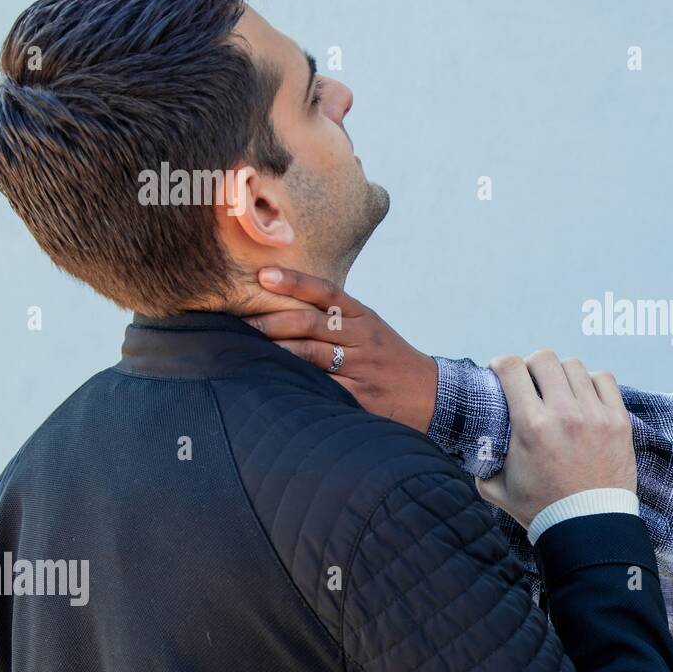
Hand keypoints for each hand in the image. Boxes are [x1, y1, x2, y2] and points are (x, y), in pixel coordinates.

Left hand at [244, 267, 437, 432]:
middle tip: (242, 322)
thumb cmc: (390, 359)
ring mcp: (361, 368)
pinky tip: (272, 381)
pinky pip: (322, 387)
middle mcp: (363, 339)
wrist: (431, 394)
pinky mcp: (359, 396)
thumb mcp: (371, 330)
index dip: (295, 282)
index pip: (327, 293)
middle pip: (312, 323)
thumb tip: (284, 306)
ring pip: (312, 355)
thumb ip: (336, 318)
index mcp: (365, 318)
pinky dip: (296, 382)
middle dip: (273, 321)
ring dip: (277, 351)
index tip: (264, 275)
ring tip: (247, 348)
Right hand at [475, 351, 635, 530]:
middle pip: (544, 359)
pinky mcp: (619, 421)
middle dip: (530, 365)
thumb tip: (473, 440)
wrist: (588, 527)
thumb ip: (481, 460)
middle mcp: (564, 413)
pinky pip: (604, 380)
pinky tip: (584, 397)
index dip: (501, 363)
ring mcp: (595, 415)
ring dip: (561, 374)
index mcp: (531, 425)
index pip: (511, 368)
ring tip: (558, 390)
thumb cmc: (543, 510)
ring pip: (574, 366)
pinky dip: (591, 382)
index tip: (500, 370)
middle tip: (530, 380)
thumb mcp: (497, 488)